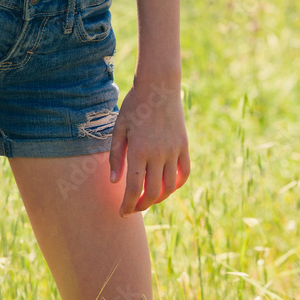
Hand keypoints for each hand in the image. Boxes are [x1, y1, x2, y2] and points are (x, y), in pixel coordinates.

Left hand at [108, 77, 189, 216]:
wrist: (158, 87)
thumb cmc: (134, 106)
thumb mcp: (119, 128)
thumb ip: (116, 156)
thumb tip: (115, 182)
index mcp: (139, 150)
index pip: (133, 188)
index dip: (127, 205)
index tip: (122, 213)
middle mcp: (158, 154)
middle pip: (153, 192)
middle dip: (141, 205)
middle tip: (133, 208)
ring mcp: (174, 151)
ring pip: (170, 187)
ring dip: (159, 198)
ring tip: (148, 198)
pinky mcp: (184, 146)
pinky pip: (183, 173)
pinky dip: (176, 185)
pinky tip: (166, 186)